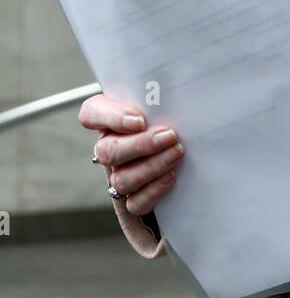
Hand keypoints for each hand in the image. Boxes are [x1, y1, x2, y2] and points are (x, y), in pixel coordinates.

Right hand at [78, 94, 184, 214]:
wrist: (191, 146)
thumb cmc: (172, 116)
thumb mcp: (164, 101)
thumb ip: (157, 96)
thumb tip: (170, 95)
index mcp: (110, 118)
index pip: (91, 113)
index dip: (111, 118)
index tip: (139, 119)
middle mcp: (109, 147)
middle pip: (108, 151)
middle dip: (141, 145)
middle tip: (169, 135)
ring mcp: (119, 174)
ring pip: (122, 179)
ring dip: (152, 166)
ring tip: (177, 152)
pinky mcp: (134, 198)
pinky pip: (135, 203)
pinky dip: (153, 191)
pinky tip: (171, 176)